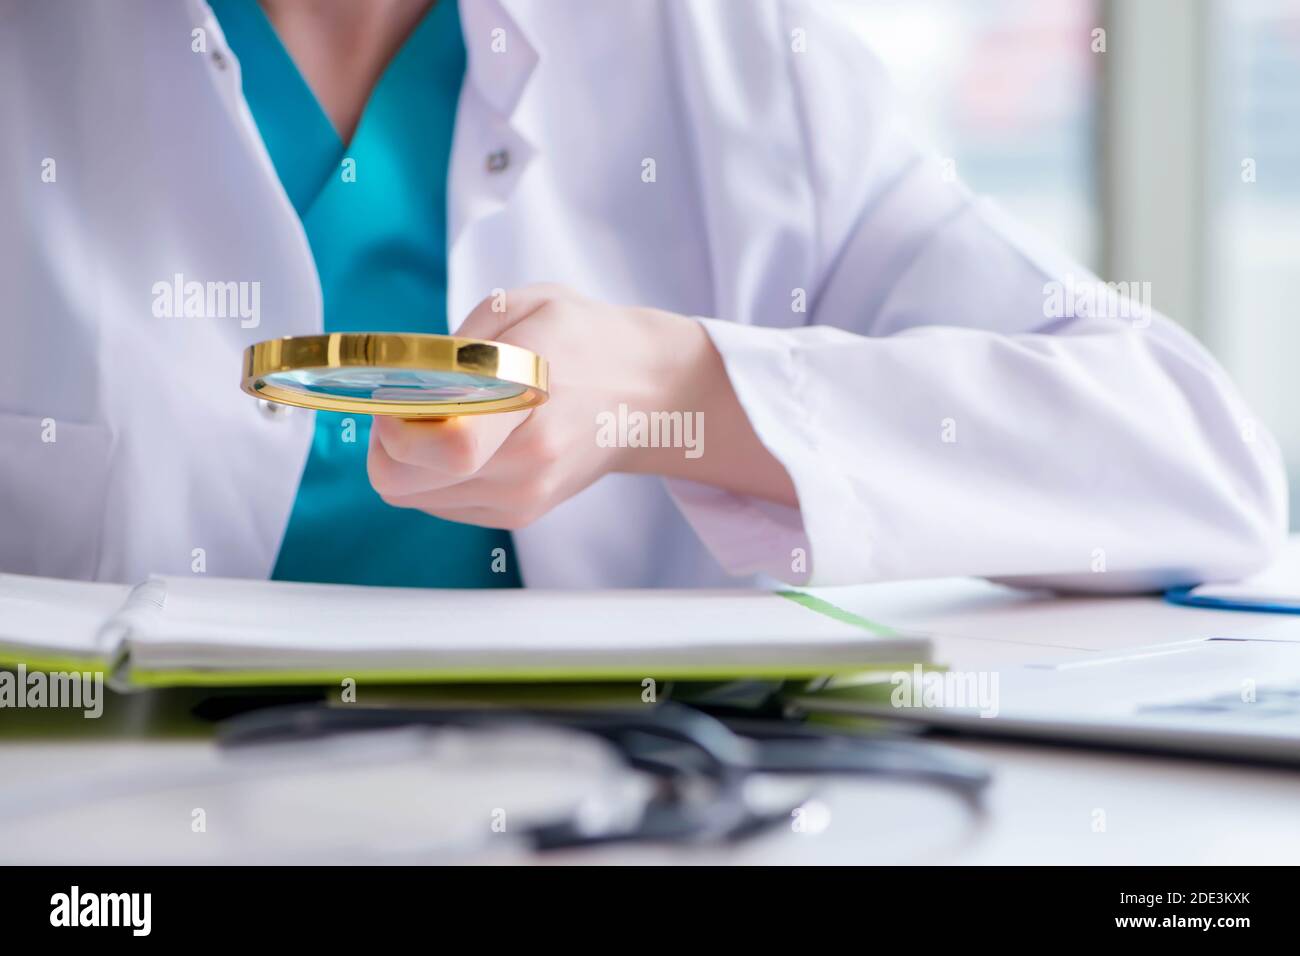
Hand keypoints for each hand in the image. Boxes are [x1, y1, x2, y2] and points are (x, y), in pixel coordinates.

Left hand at [367, 284, 795, 528]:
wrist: (651, 395)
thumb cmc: (587, 343)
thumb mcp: (524, 309)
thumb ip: (457, 348)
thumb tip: (400, 388)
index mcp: (532, 406)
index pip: (443, 447)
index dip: (396, 424)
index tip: (400, 395)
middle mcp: (526, 467)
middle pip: (402, 484)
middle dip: (386, 444)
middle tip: (412, 407)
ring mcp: (522, 498)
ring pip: (413, 496)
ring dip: (411, 459)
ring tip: (454, 417)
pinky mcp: (518, 514)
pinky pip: (440, 503)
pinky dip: (435, 473)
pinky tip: (471, 439)